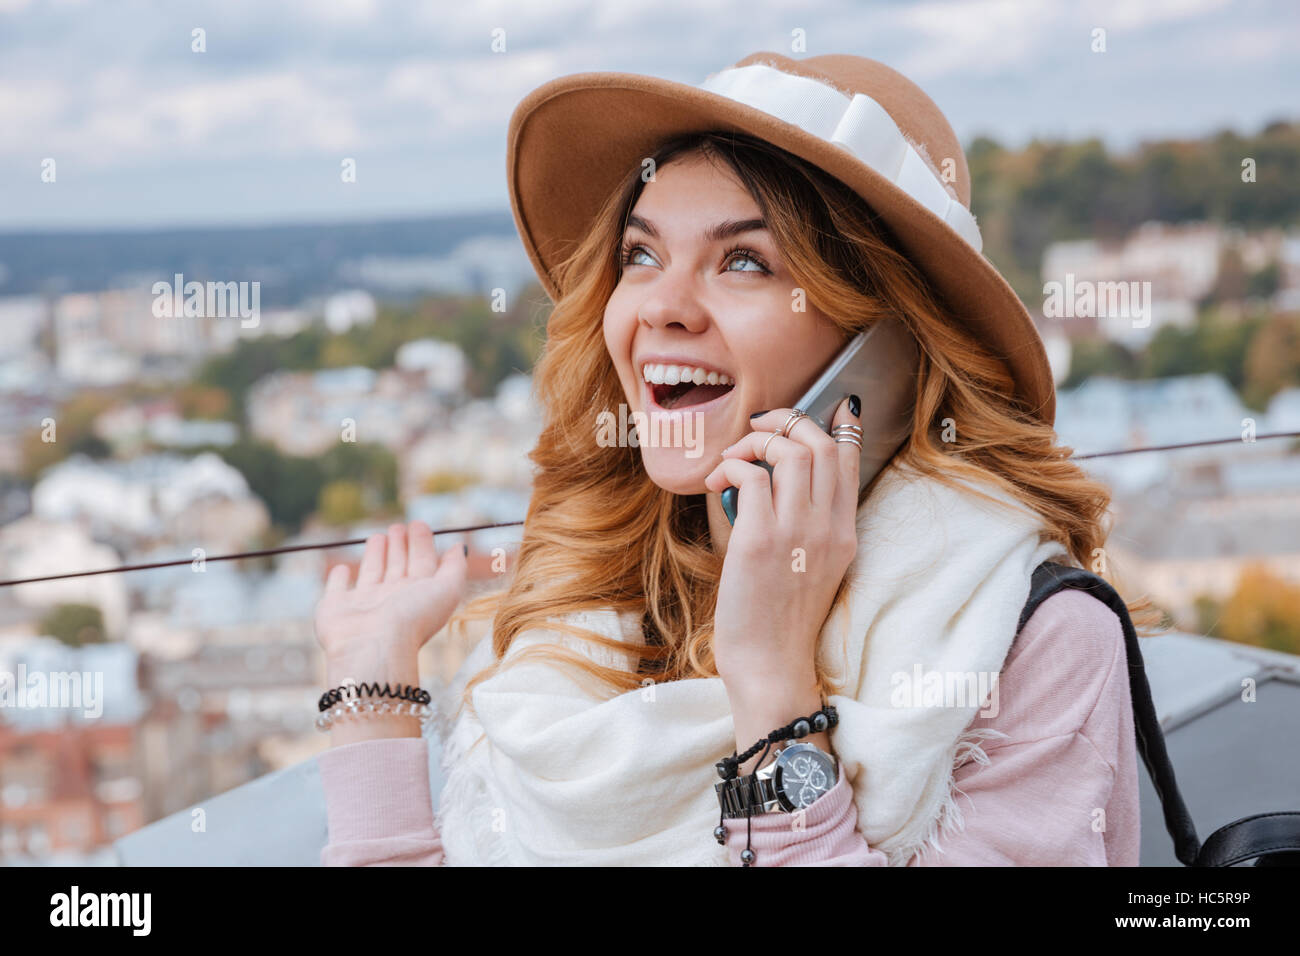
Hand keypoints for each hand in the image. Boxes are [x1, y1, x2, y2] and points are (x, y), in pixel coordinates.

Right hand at [314, 521, 467, 673]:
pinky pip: (337, 589)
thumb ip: (455, 567)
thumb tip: (459, 546)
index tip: (417, 523)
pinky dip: (338, 579)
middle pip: (398, 566)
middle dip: (399, 546)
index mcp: (418, 595)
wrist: (374, 646)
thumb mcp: (447, 589)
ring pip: (371, 573)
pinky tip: (343, 569)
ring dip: (375, 555)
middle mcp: (392, 600)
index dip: (421, 543)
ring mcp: (363, 604)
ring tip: (378, 536)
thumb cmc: (413, 618)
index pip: (422, 563)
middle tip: (398, 527)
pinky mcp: (336, 607)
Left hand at [703, 396, 861, 698]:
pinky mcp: (759, 541)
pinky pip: (750, 477)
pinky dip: (730, 467)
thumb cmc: (779, 620)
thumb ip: (805, 526)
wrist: (770, 666)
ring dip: (754, 443)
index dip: (840, 425)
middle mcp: (828, 529)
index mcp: (845, 535)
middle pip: (820, 444)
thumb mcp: (811, 568)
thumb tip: (774, 481)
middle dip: (787, 422)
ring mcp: (796, 534)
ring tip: (733, 460)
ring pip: (788, 452)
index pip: (850, 461)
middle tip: (758, 430)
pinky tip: (717, 483)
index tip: (831, 405)